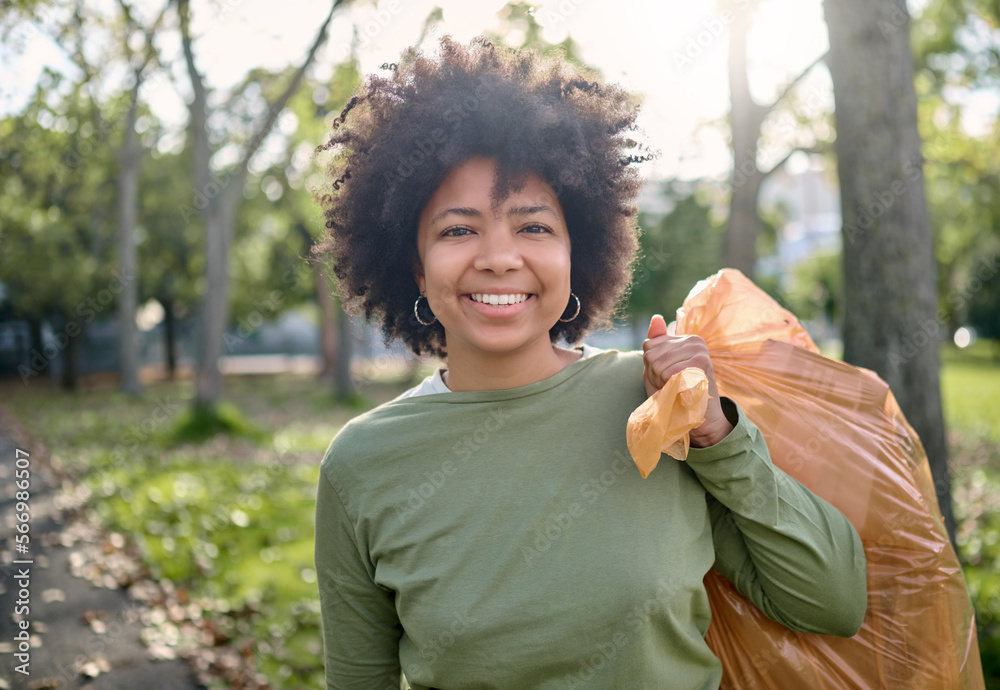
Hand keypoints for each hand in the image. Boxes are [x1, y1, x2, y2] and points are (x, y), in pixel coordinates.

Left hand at [642, 314, 732, 446]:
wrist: (698, 420)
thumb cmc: (676, 395)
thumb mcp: (659, 368)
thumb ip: (656, 343)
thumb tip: (656, 317)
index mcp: (684, 338)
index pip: (648, 345)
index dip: (650, 366)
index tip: (664, 378)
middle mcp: (694, 340)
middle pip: (650, 354)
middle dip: (654, 375)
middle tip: (670, 386)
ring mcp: (699, 350)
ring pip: (657, 364)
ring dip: (661, 383)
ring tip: (676, 389)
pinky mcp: (702, 363)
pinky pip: (668, 373)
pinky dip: (668, 386)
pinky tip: (681, 391)